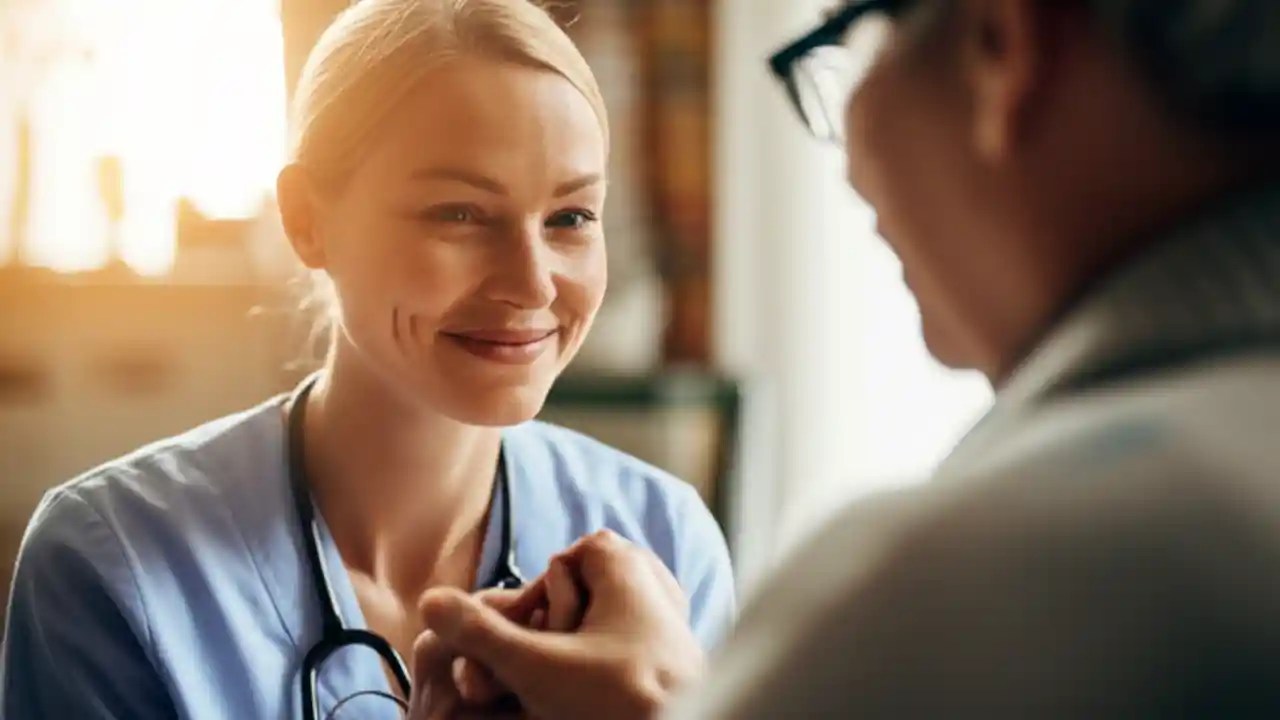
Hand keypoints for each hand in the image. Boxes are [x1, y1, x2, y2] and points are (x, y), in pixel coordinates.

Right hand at [409, 530, 703, 719]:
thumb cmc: (623, 700)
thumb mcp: (537, 666)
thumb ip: (481, 634)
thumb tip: (430, 602)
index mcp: (629, 565)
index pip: (570, 555)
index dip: (542, 593)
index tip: (538, 632)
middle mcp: (658, 584)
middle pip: (587, 589)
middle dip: (561, 625)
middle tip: (557, 662)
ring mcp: (673, 623)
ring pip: (607, 623)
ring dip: (582, 650)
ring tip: (578, 682)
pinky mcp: (679, 660)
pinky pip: (632, 647)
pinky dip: (608, 665)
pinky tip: (599, 693)